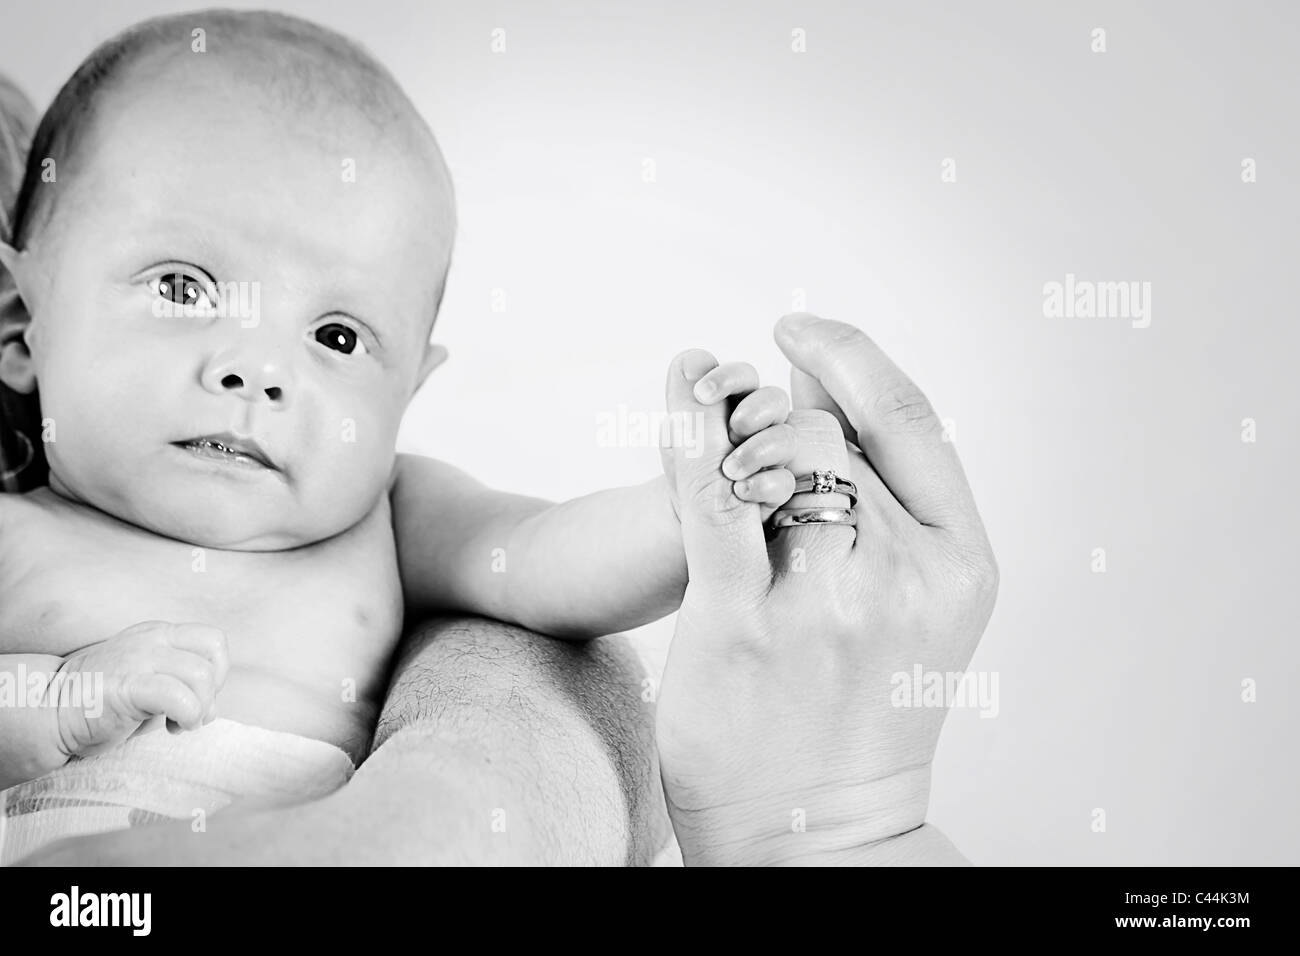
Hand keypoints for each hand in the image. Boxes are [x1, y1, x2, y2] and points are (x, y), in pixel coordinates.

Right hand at [55, 621, 228, 759]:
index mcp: (158, 634)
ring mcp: (139, 659)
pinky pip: (179, 696)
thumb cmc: (99, 705)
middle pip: (215, 652)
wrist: (48, 713)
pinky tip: (172, 728)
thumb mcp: (148, 684)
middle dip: (214, 688)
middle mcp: (152, 640)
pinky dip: (187, 716)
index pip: (213, 640)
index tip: (198, 698)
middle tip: (193, 711)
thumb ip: (181, 687)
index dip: (218, 672)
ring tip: (179, 724)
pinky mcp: (129, 685)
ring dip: (200, 707)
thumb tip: (213, 709)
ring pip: (201, 675)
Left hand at [655, 315, 997, 865]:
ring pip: (771, 451)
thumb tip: (817, 370)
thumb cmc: (854, 707)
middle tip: (733, 415)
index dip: (849, 353)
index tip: (796, 324)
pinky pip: (711, 493)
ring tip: (702, 415)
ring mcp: (829, 601)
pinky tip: (675, 387)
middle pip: (828, 432)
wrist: (816, 829)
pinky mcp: (745, 623)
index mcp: (962, 560)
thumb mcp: (908, 602)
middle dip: (773, 411)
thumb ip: (880, 492)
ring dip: (730, 426)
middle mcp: (905, 573)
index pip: (908, 416)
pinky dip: (687, 428)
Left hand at [660, 355, 796, 521]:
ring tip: (730, 471)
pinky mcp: (782, 486)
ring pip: (787, 437)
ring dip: (759, 451)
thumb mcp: (681, 439)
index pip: (741, 377)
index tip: (703, 393)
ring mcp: (771, 456)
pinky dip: (766, 484)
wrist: (693, 525)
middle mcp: (755, 426)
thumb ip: (689, 399)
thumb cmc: (686, 478)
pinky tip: (743, 492)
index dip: (728, 378)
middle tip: (734, 429)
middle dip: (755, 411)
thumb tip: (693, 359)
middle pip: (774, 399)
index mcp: (729, 406)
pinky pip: (789, 479)